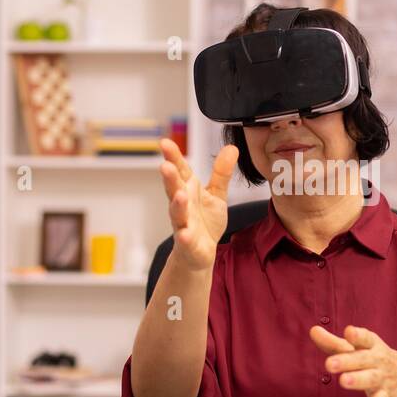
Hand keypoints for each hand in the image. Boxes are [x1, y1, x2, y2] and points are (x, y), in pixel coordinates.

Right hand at [158, 138, 237, 270]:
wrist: (200, 253)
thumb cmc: (205, 221)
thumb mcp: (216, 195)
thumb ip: (221, 173)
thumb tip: (231, 148)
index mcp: (188, 190)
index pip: (180, 171)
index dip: (173, 157)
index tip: (165, 143)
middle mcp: (182, 205)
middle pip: (174, 189)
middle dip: (170, 178)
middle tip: (166, 165)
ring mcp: (183, 224)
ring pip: (177, 213)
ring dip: (177, 204)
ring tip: (179, 195)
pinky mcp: (188, 244)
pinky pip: (185, 240)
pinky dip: (184, 237)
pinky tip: (184, 234)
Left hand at [309, 325, 396, 396]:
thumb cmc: (376, 359)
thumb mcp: (358, 349)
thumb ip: (334, 342)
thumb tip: (312, 330)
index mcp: (370, 345)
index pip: (364, 338)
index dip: (357, 335)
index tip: (348, 332)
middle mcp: (377, 359)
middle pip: (361, 359)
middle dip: (346, 361)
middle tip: (329, 364)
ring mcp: (382, 377)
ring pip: (370, 378)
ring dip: (358, 380)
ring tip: (343, 381)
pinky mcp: (387, 395)